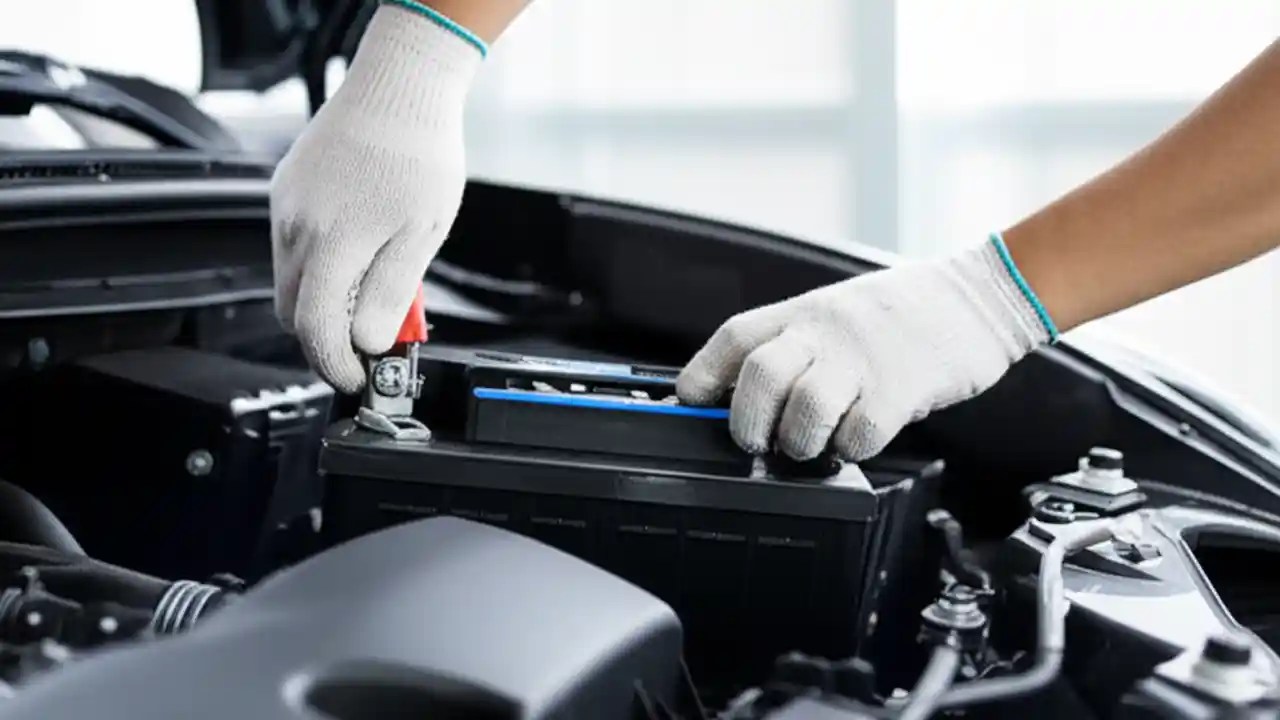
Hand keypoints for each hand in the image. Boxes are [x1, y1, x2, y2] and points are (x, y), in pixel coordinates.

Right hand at [270, 4, 481, 392]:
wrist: (399, 88)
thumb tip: (366, 344)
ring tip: (372, 291)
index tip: (355, 378)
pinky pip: (290, 247)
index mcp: (333, 242)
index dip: (334, 364)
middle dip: (325, 339)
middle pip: (293, 312)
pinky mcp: (283, 190)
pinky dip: (316, 266)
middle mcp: (297, 226)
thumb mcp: (423, 234)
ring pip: (289, 281)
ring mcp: (284, 207)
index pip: (315, 328)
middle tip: (366, 345)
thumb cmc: (420, 155)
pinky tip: (356, 253)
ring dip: (321, 301)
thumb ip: (390, 293)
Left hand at [676, 239, 1052, 460]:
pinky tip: (858, 438)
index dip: (703, 375)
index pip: (734, 340)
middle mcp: (826, 333)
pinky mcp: (903, 388)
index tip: (690, 403)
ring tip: (811, 444)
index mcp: (803, 313)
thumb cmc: (903, 313)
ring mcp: (864, 360)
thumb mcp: (835, 315)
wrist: (981, 295)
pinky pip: (860, 433)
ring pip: (805, 411)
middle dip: (748, 422)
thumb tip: (741, 396)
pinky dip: (850, 449)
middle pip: (760, 377)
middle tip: (757, 440)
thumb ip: (794, 347)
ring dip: (799, 442)